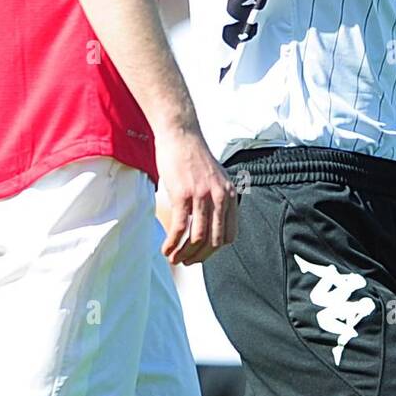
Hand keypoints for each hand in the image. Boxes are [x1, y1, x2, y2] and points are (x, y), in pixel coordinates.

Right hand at [156, 127, 237, 264]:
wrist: (180, 134)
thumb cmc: (193, 155)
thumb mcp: (215, 177)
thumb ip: (217, 198)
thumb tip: (211, 222)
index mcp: (229, 195)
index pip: (229, 235)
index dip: (215, 251)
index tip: (202, 254)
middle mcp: (220, 197)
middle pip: (214, 241)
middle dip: (200, 257)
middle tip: (186, 262)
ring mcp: (202, 196)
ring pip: (197, 238)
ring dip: (184, 254)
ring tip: (174, 258)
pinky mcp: (183, 194)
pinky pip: (180, 228)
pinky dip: (172, 244)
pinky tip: (165, 248)